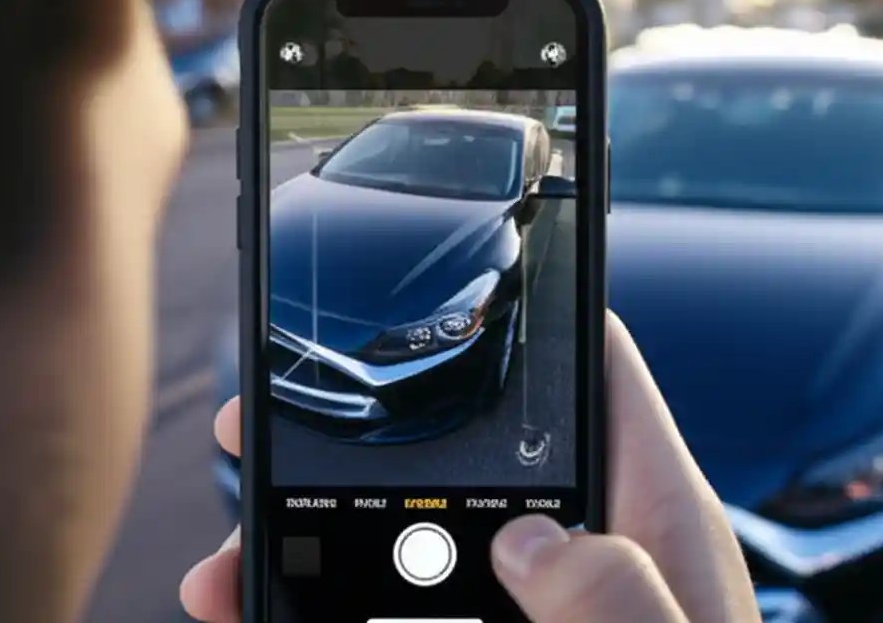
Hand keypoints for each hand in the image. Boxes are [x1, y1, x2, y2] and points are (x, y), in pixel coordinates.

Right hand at [180, 310, 760, 621]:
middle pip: (465, 457)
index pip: (594, 373)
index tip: (422, 291)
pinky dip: (324, 619)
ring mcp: (529, 607)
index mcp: (648, 521)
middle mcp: (585, 552)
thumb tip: (531, 542)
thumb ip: (623, 601)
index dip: (520, 314)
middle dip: (359, 441)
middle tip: (264, 432)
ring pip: (407, 549)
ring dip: (316, 544)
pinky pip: (391, 617)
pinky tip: (262, 618)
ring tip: (234, 566)